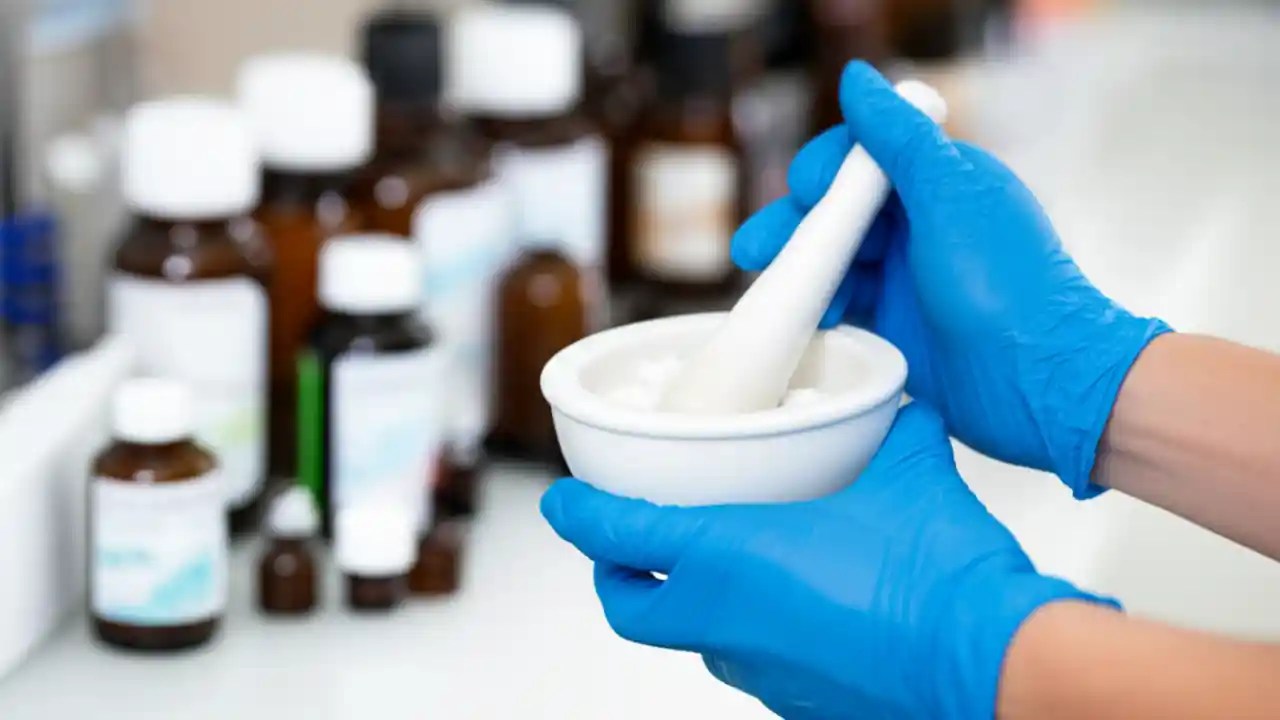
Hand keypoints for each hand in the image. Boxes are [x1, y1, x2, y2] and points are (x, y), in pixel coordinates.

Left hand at [541, 405, 1110, 718]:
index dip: (577, 514)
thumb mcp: (907, 475)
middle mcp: (723, 622)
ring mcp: (757, 670)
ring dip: (686, 602)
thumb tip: (901, 414)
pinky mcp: (795, 702)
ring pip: (689, 637)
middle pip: (629, 606)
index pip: (613, 533)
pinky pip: (747, 661)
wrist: (991, 660)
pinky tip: (788, 605)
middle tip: (624, 543)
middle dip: (615, 574)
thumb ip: (892, 435)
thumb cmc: (937, 576)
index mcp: (725, 558)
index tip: (563, 500)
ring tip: (715, 565)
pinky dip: (746, 630)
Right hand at [731, 62, 1171, 497]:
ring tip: (782, 297)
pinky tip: (805, 324)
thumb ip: (899, 138)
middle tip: (757, 251)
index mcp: (938, 182)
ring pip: (829, 262)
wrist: (1040, 384)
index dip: (823, 172)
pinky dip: (814, 312)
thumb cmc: (1009, 287)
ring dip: (800, 274)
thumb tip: (858, 79)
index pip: (860, 157)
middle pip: (833, 212)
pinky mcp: (893, 329)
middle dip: (792, 228)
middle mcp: (919, 227)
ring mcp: (905, 280)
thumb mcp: (949, 197)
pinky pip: (838, 309)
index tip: (804, 192)